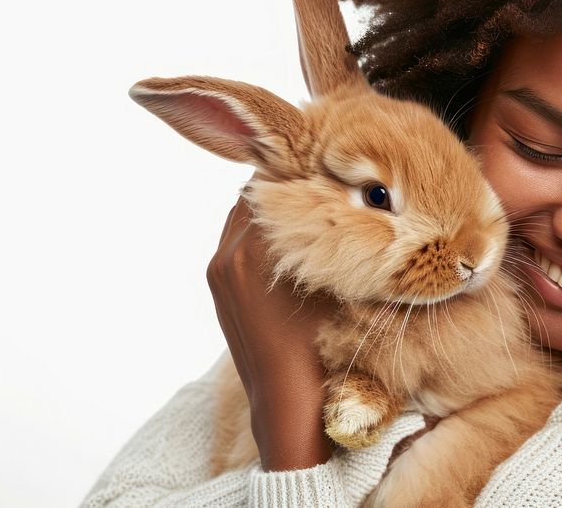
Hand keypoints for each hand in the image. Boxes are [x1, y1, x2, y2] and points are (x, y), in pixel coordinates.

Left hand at [207, 194, 336, 470]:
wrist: (288, 401)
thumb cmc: (321, 345)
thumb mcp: (335, 283)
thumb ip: (329, 235)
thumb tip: (344, 195)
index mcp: (254, 250)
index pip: (267, 182)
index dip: (295, 167)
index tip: (320, 159)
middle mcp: (227, 255)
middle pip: (250, 193)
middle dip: (281, 183)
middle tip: (314, 177)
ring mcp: (218, 271)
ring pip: (239, 216)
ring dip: (267, 207)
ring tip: (302, 206)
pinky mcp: (217, 285)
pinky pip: (233, 240)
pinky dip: (255, 231)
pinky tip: (285, 239)